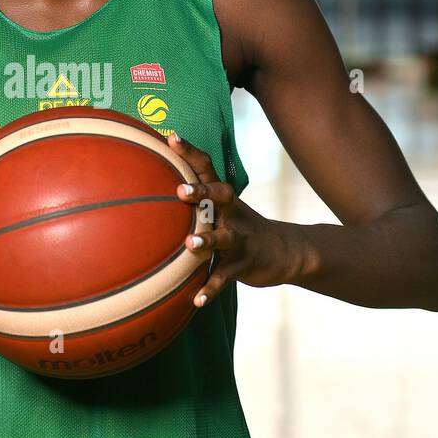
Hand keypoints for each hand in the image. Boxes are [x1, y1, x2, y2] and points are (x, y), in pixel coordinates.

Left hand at [168, 130, 302, 306]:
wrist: (286, 251)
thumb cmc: (240, 227)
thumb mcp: (223, 209)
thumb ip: (196, 198)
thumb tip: (151, 186)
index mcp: (224, 198)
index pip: (207, 168)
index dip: (190, 152)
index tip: (171, 136)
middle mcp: (233, 213)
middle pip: (219, 197)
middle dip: (202, 192)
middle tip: (180, 190)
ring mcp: (241, 239)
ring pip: (224, 238)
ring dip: (208, 240)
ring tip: (190, 245)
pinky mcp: (244, 264)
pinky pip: (225, 277)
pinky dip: (211, 288)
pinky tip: (196, 301)